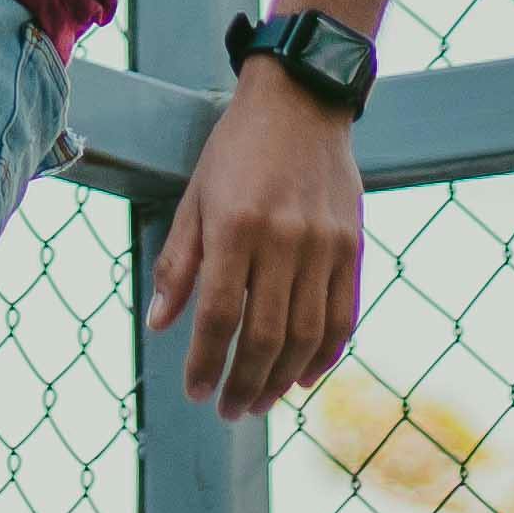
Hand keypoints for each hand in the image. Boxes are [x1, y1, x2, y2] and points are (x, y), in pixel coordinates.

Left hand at [145, 66, 362, 421]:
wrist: (302, 101)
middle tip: (229, 410)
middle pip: (265, 336)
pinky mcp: (352, 247)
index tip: (195, 392)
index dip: (206, 362)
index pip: (219, 316)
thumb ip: (178, 263)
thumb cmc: (237, 149)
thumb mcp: (195, 197)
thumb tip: (160, 324)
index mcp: (235, 227)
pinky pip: (343, 316)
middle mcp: (283, 240)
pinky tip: (303, 376)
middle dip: (244, 383)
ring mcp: (324, 245)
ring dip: (282, 379)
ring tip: (260, 401)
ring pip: (306, 335)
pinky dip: (325, 355)